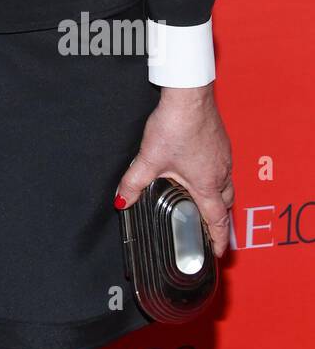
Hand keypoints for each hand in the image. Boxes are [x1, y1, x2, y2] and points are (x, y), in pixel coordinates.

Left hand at [115, 86, 233, 256]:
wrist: (190, 96)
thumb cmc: (175, 126)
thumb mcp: (149, 159)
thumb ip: (134, 183)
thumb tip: (122, 201)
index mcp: (207, 184)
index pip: (217, 220)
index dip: (218, 239)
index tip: (217, 252)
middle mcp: (221, 173)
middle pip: (226, 204)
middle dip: (220, 218)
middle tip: (211, 228)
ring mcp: (224, 156)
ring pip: (227, 185)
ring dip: (219, 196)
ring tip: (206, 201)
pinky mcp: (221, 142)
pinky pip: (224, 167)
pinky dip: (217, 176)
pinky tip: (203, 169)